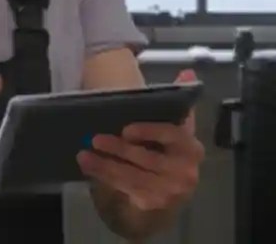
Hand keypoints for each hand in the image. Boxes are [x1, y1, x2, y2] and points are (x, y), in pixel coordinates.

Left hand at [77, 70, 204, 212]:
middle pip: (147, 158)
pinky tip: (90, 167)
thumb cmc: (169, 153)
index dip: (149, 131)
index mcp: (192, 147)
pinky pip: (124, 187)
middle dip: (120, 149)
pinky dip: (105, 175)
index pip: (172, 135)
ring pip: (132, 175)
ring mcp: (170, 191)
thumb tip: (187, 72)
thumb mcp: (175, 128)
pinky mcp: (153, 202)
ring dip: (105, 164)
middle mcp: (186, 171)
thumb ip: (177, 103)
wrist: (170, 191)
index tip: (126, 129)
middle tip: (95, 139)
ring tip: (84, 154)